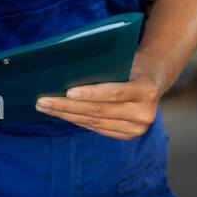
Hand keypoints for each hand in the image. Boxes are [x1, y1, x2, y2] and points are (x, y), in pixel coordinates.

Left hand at [33, 60, 161, 139]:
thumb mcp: (124, 60)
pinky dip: (78, 120)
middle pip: (100, 111)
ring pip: (95, 122)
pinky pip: (98, 128)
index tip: (68, 92)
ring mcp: (137, 128)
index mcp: (147, 90)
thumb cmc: (131, 64)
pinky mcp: (128, 135)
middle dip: (68, 106)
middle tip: (43, 101)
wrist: (153, 80)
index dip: (90, 93)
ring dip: (67, 115)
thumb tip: (66, 71)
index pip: (114, 93)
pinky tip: (62, 114)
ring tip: (46, 107)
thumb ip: (105, 68)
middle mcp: (144, 113)